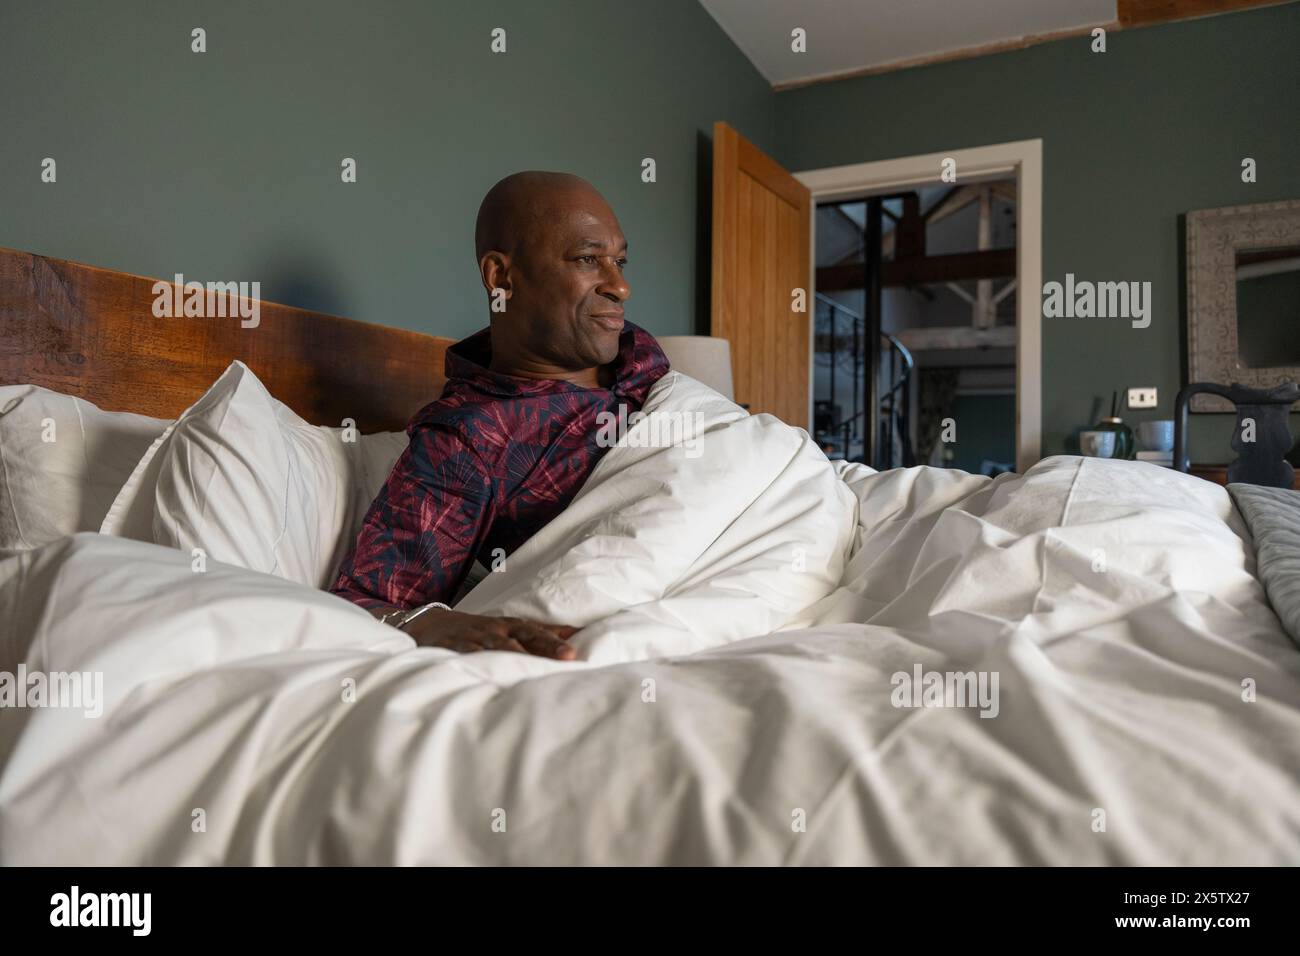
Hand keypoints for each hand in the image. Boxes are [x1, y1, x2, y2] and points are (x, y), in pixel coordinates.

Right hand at [391, 608, 579, 659]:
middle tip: (567, 658)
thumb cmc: (480, 630)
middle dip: (543, 646)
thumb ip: (541, 633)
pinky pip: (464, 655)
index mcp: (508, 626)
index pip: (535, 631)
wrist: (430, 625)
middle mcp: (492, 630)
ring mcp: (471, 638)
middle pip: (520, 637)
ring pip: (495, 647)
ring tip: (532, 669)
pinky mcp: (449, 648)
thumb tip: (577, 633)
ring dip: (514, 656)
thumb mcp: (509, 628)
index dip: (554, 640)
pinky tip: (485, 672)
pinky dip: (475, 662)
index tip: (573, 653)